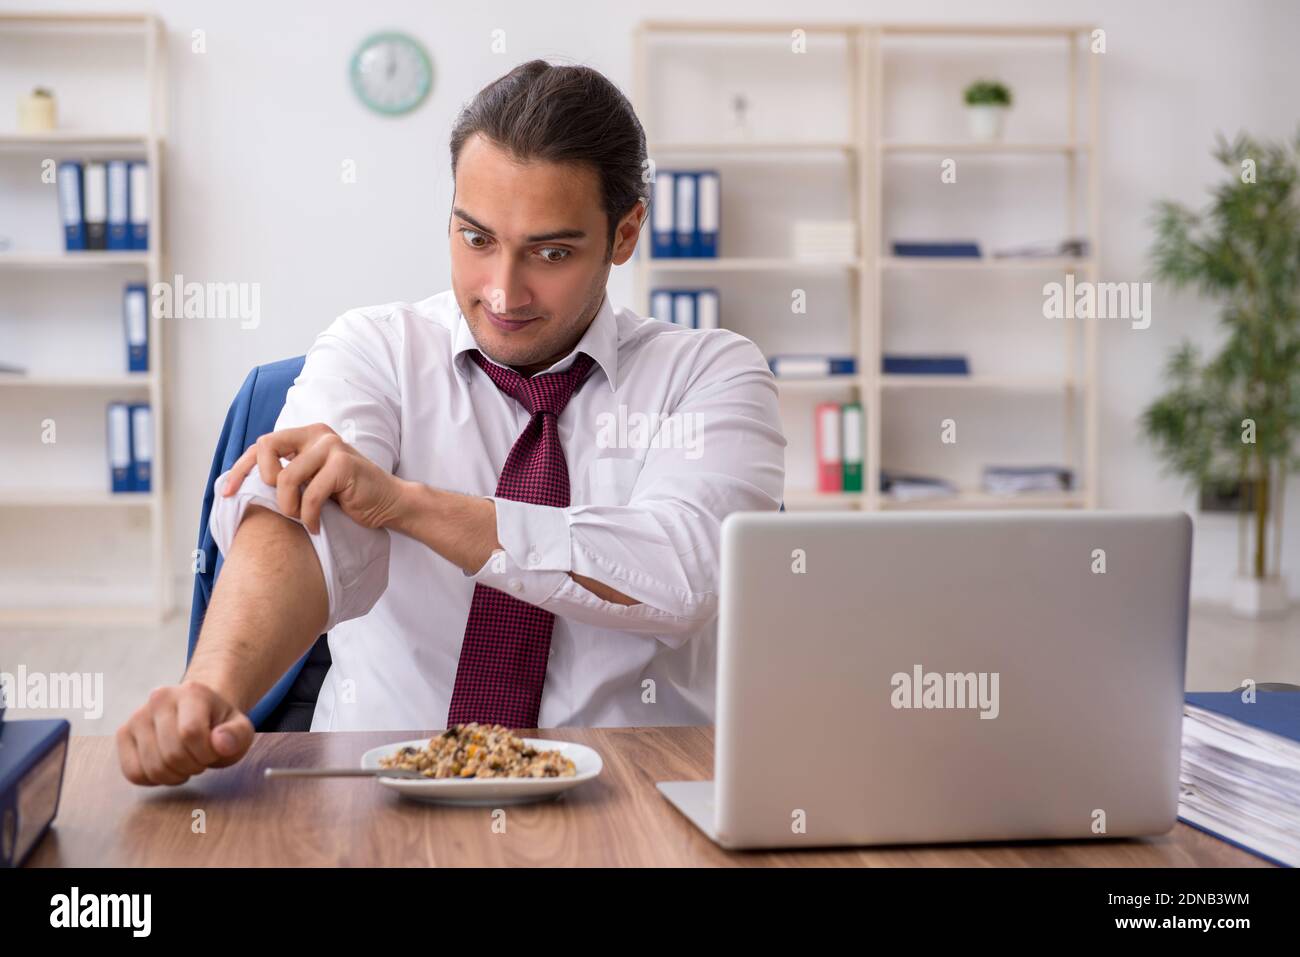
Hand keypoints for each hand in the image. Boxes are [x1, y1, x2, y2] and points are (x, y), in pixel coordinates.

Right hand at [116, 681, 253, 785]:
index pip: (191, 733)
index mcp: (192, 692)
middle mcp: (159, 698)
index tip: (214, 751)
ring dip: (175, 776)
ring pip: (152, 767)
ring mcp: (138, 716)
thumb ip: (237, 736)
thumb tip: (221, 744)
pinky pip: (133, 773)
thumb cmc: (219, 725)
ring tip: (186, 762)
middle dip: (192, 766)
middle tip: (200, 759)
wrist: (198, 714)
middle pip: (172, 754)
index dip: (206, 753)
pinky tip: (168, 767)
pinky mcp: (123, 734)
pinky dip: (154, 780)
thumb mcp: (240, 729)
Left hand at [222, 423, 402, 532]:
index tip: (227, 493)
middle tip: (281, 504)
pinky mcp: (344, 465)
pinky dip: (309, 517)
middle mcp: (318, 434)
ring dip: (289, 507)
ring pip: (286, 477)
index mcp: (306, 435)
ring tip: (304, 519)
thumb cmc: (347, 497)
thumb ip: (287, 474)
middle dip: (263, 480)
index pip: (261, 445)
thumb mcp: (311, 481)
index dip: (240, 469)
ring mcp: (332, 447)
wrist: (388, 504)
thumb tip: (245, 485)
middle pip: (266, 446)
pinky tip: (317, 526)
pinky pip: (310, 495)